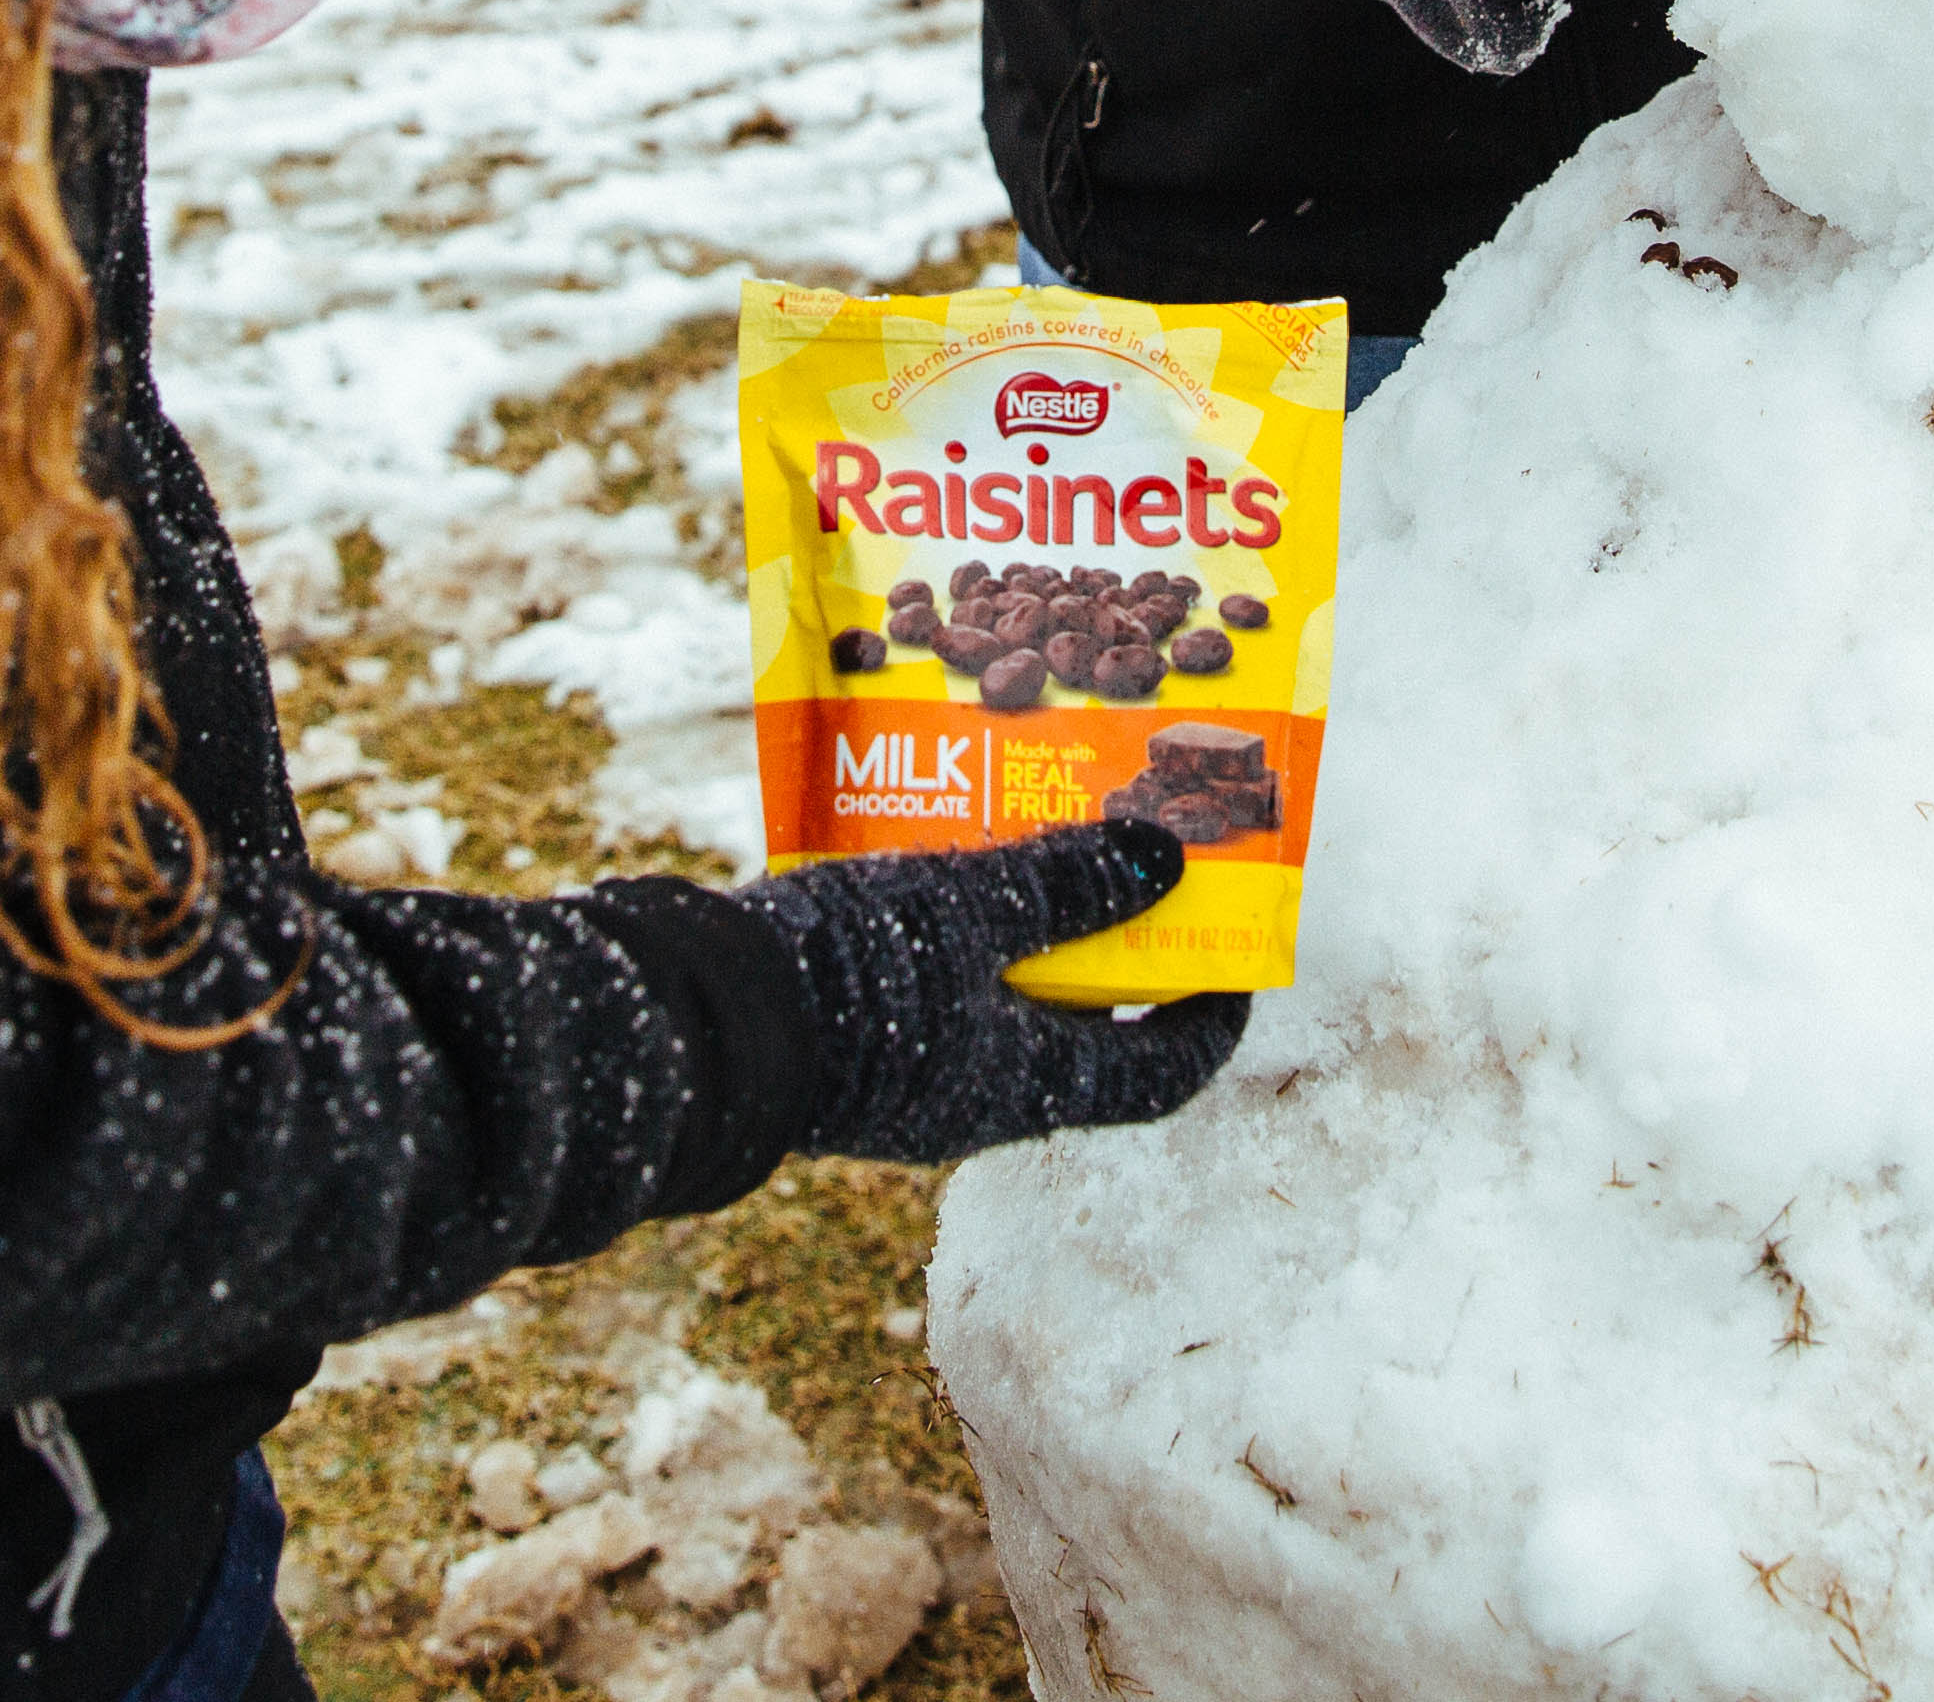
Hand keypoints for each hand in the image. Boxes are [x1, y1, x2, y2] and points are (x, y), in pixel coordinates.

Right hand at [750, 821, 1243, 1165]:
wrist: (696, 1026)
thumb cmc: (850, 976)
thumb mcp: (970, 909)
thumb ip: (1069, 883)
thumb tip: (1170, 855)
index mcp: (1031, 1088)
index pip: (1160, 1074)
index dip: (1211, 1017)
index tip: (1238, 952)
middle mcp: (981, 1098)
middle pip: (1086, 1031)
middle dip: (1119, 948)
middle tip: (1141, 860)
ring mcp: (914, 1080)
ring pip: (1009, 1006)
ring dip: (1040, 934)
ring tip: (1050, 836)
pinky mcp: (856, 1049)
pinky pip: (942, 993)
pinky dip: (969, 937)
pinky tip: (949, 860)